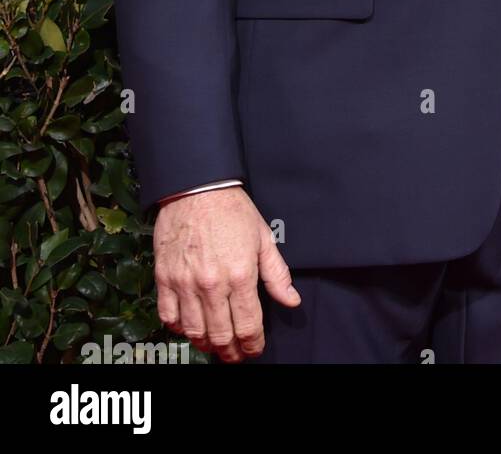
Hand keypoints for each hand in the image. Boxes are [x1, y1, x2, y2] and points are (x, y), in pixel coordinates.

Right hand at [153, 185, 298, 363]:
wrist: (196, 188)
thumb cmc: (233, 211)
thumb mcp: (263, 238)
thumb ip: (277, 274)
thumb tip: (291, 301)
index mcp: (240, 275)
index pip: (248, 325)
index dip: (253, 344)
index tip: (255, 349)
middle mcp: (211, 285)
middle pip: (220, 335)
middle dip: (231, 352)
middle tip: (236, 356)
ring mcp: (185, 284)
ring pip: (194, 332)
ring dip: (206, 344)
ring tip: (215, 345)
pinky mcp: (164, 279)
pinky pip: (168, 317)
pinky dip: (179, 329)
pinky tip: (190, 328)